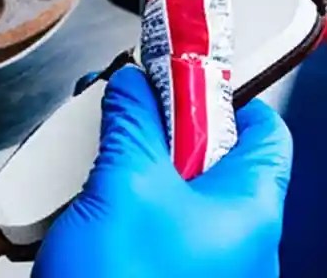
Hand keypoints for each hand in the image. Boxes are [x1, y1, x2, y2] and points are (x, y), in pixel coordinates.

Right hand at [33, 66, 290, 277]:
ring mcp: (191, 262)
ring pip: (159, 187)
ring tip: (73, 160)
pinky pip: (133, 223)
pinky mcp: (150, 275)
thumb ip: (131, 121)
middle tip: (111, 110)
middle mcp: (230, 238)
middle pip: (202, 152)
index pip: (265, 128)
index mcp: (250, 210)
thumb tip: (133, 84)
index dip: (225, 91)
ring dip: (112, 163)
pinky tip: (61, 204)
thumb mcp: (125, 186)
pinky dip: (99, 204)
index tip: (179, 70)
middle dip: (149, 124)